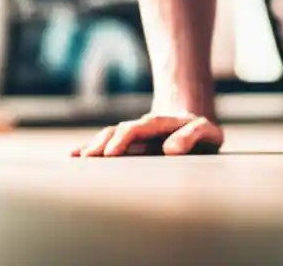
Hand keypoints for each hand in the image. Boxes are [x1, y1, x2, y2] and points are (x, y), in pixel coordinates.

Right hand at [71, 113, 222, 157]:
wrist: (194, 125)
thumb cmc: (202, 134)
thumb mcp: (207, 132)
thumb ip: (193, 135)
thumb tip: (170, 149)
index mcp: (162, 123)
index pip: (140, 127)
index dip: (124, 138)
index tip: (111, 154)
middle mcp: (144, 126)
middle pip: (119, 130)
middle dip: (103, 143)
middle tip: (90, 158)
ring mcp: (135, 134)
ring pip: (110, 135)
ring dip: (94, 146)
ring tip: (79, 159)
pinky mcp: (129, 142)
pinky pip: (107, 143)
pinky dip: (91, 147)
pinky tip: (74, 156)